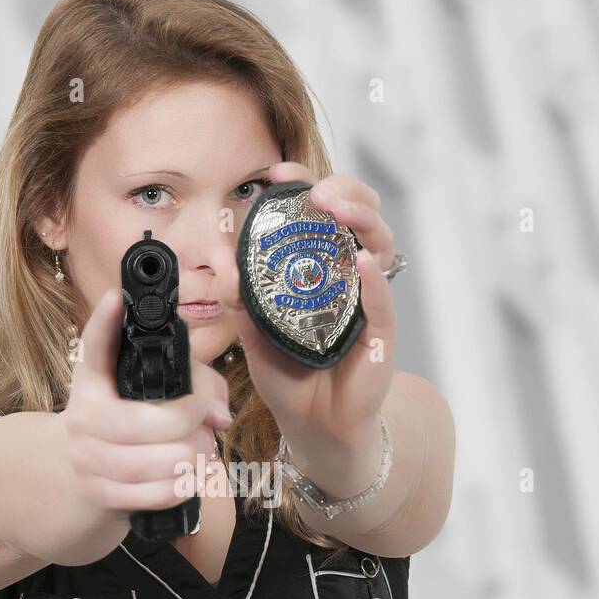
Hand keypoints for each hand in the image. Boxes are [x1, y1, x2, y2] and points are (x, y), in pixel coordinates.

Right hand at [62, 284, 233, 515]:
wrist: (83, 474)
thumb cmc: (131, 421)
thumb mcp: (150, 391)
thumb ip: (194, 384)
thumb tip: (219, 415)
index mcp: (92, 379)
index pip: (94, 347)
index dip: (105, 323)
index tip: (119, 298)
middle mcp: (82, 416)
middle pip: (145, 421)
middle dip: (189, 422)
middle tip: (203, 420)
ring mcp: (87, 459)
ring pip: (155, 462)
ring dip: (193, 456)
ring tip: (200, 448)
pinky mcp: (99, 495)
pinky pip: (155, 494)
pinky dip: (183, 486)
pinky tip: (187, 475)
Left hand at [214, 160, 397, 471]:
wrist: (311, 424)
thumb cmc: (288, 373)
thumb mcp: (252, 331)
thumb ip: (237, 295)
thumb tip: (216, 252)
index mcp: (318, 262)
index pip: (317, 211)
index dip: (302, 185)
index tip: (276, 174)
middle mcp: (347, 272)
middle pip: (359, 214)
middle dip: (341, 190)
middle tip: (315, 191)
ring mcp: (368, 298)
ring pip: (380, 244)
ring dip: (361, 219)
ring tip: (337, 209)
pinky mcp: (380, 332)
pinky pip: (381, 299)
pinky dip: (374, 278)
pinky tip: (361, 261)